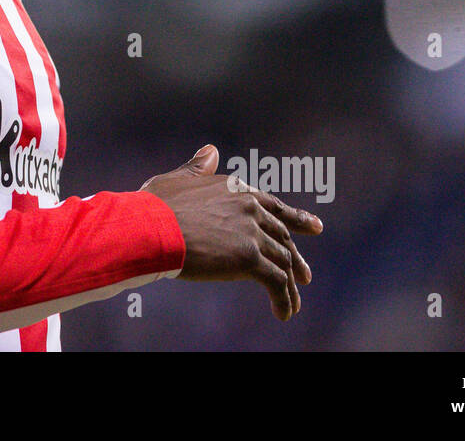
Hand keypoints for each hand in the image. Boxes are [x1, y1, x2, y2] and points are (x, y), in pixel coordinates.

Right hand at [140, 145, 323, 320]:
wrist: (149, 227)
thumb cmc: (154, 206)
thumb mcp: (177, 180)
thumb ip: (197, 168)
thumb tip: (211, 150)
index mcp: (236, 189)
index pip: (274, 206)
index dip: (296, 218)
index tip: (315, 227)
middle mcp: (250, 207)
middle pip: (281, 235)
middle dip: (294, 257)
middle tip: (305, 275)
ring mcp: (252, 232)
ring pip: (282, 261)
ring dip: (290, 285)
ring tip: (292, 304)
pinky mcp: (249, 258)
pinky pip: (276, 282)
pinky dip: (284, 299)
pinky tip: (283, 314)